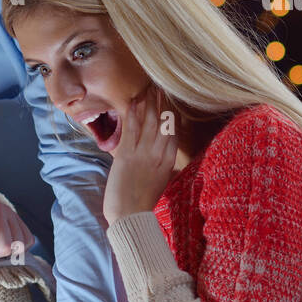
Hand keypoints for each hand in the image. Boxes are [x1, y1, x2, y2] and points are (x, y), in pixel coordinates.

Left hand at [102, 84, 177, 225]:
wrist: (128, 216)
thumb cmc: (142, 202)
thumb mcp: (161, 184)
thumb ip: (166, 170)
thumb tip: (171, 164)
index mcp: (168, 163)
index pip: (174, 133)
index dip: (172, 115)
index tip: (170, 101)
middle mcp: (159, 155)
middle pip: (164, 123)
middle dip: (162, 103)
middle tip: (160, 86)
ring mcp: (143, 154)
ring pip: (149, 122)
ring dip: (149, 103)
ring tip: (149, 88)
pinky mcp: (126, 155)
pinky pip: (132, 129)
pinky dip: (133, 114)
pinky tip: (133, 101)